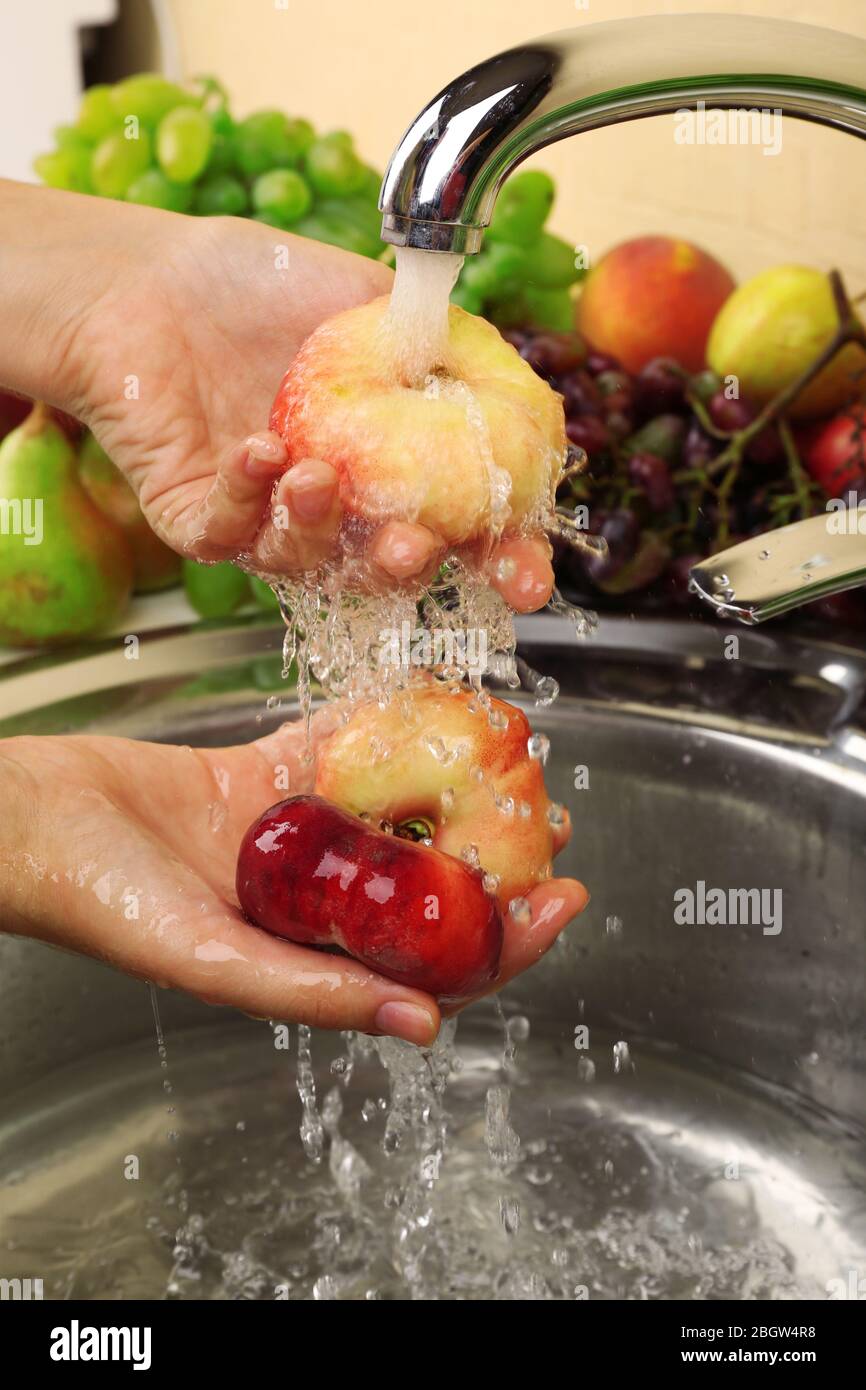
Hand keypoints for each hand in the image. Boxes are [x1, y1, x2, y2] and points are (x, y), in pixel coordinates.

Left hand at [0, 183, 554, 609]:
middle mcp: (336, 502)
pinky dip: (249, 501)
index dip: (498, 559)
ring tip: (319, 476)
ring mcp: (268, 518)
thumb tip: (511, 386)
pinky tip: (259, 450)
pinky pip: (231, 537)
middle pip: (386, 568)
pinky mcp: (200, 521)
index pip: (457, 525)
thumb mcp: (368, 300)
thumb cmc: (258, 285)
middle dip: (407, 567)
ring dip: (321, 531)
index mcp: (386, 460)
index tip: (526, 582)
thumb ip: (438, 344)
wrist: (151, 276)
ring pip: (309, 566)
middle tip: (410, 546)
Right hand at [0, 719, 587, 1043]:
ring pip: (392, 816)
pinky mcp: (264, 777)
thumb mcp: (216, 960)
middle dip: (496, 863)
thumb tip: (425, 1024)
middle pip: (424, 888)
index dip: (502, 940)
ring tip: (514, 768)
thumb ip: (314, 989)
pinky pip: (336, 750)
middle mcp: (309, 900)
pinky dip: (383, 731)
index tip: (561, 901)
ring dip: (455, 795)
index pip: (427, 961)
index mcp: (306, 956)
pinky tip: (433, 709)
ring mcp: (291, 836)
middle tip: (555, 826)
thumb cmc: (102, 901)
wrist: (33, 821)